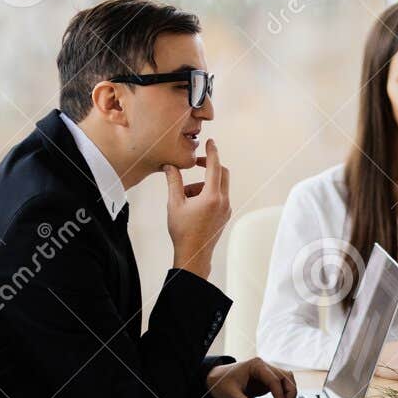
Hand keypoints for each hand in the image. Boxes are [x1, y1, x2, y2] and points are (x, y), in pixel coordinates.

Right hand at [165, 137, 230, 279]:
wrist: (193, 255)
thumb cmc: (182, 231)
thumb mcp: (174, 204)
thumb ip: (173, 182)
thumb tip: (170, 165)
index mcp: (212, 196)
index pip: (215, 167)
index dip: (212, 152)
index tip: (210, 142)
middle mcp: (224, 201)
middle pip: (222, 174)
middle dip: (209, 166)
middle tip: (195, 164)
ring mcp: (227, 209)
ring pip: (219, 187)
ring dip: (203, 184)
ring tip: (184, 196)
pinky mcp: (225, 215)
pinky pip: (219, 197)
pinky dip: (207, 194)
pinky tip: (191, 205)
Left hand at [205, 357, 295, 397]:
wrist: (215, 379)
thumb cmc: (221, 383)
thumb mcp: (230, 394)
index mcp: (256, 365)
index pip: (274, 379)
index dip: (279, 395)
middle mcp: (264, 366)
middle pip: (285, 377)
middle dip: (289, 392)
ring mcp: (266, 373)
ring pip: (286, 379)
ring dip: (290, 391)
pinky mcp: (266, 380)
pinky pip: (281, 384)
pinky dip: (285, 392)